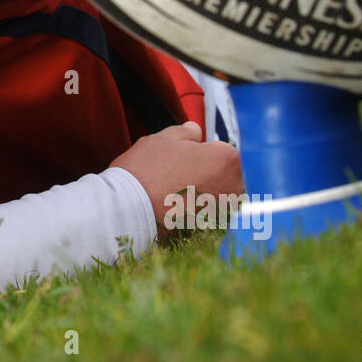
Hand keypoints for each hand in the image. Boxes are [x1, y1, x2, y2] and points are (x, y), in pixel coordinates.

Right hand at [108, 121, 243, 239]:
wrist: (127, 210)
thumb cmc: (145, 170)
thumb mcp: (162, 140)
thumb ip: (185, 132)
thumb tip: (196, 131)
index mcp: (225, 158)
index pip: (225, 150)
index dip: (207, 152)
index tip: (190, 157)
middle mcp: (234, 186)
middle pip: (230, 175)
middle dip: (213, 174)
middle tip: (184, 176)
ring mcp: (226, 211)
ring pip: (223, 196)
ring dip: (207, 194)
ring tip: (178, 194)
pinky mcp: (213, 230)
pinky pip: (212, 216)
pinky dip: (200, 213)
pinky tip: (178, 210)